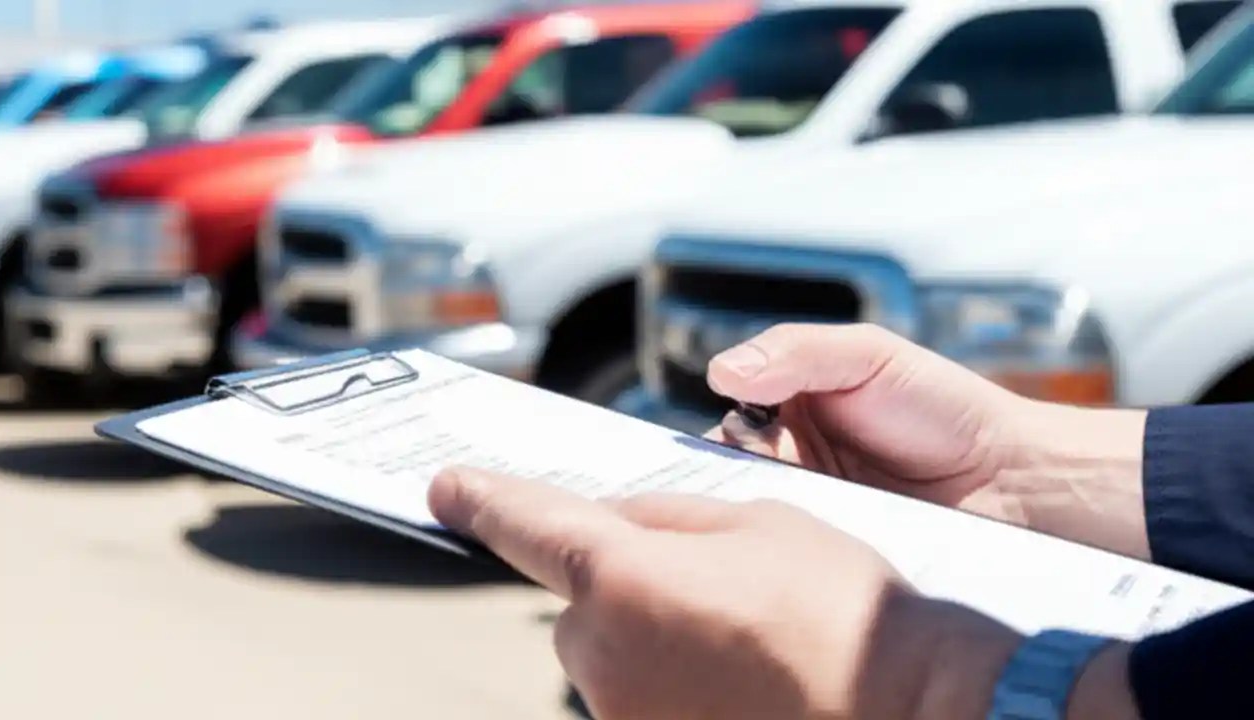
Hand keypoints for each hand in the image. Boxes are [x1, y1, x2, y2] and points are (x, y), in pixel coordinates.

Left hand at [428, 467, 1023, 719]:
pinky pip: (645, 696)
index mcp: (623, 575)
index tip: (446, 490)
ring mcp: (624, 712)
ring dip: (656, 636)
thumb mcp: (757, 519)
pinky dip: (677, 681)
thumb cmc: (839, 611)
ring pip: (616, 652)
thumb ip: (668, 515)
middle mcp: (604, 653)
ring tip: (746, 639)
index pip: (527, 524)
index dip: (482, 500)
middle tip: (711, 582)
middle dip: (625, 583)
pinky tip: (742, 675)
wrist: (906, 708)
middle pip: (583, 601)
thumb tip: (618, 522)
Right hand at [707, 323, 1148, 558]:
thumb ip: (794, 351)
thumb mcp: (868, 356)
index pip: (725, 429)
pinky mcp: (835, 558)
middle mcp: (792, 465)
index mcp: (789, 412)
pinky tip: (811, 542)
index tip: (739, 442)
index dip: (721, 439)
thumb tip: (720, 371)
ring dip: (768, 515)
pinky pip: (796, 557)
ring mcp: (813, 515)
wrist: (1016, 481)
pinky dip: (795, 550)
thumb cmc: (945, 408)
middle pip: (731, 481)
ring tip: (802, 504)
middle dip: (738, 481)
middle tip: (775, 473)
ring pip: (759, 522)